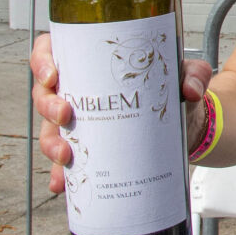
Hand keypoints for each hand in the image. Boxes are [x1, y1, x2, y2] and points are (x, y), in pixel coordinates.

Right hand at [31, 34, 213, 193]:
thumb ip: (193, 73)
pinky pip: (64, 161)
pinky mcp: (86, 147)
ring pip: (49, 129)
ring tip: (66, 155)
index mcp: (90, 60)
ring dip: (50, 143)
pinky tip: (63, 183)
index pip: (50, 51)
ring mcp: (78, 120)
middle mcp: (77, 89)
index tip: (53, 75)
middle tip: (64, 116)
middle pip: (44, 92)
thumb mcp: (186, 74)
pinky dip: (60, 173)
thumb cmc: (174, 89)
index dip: (42, 60)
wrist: (184, 124)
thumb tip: (190, 90)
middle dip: (47, 106)